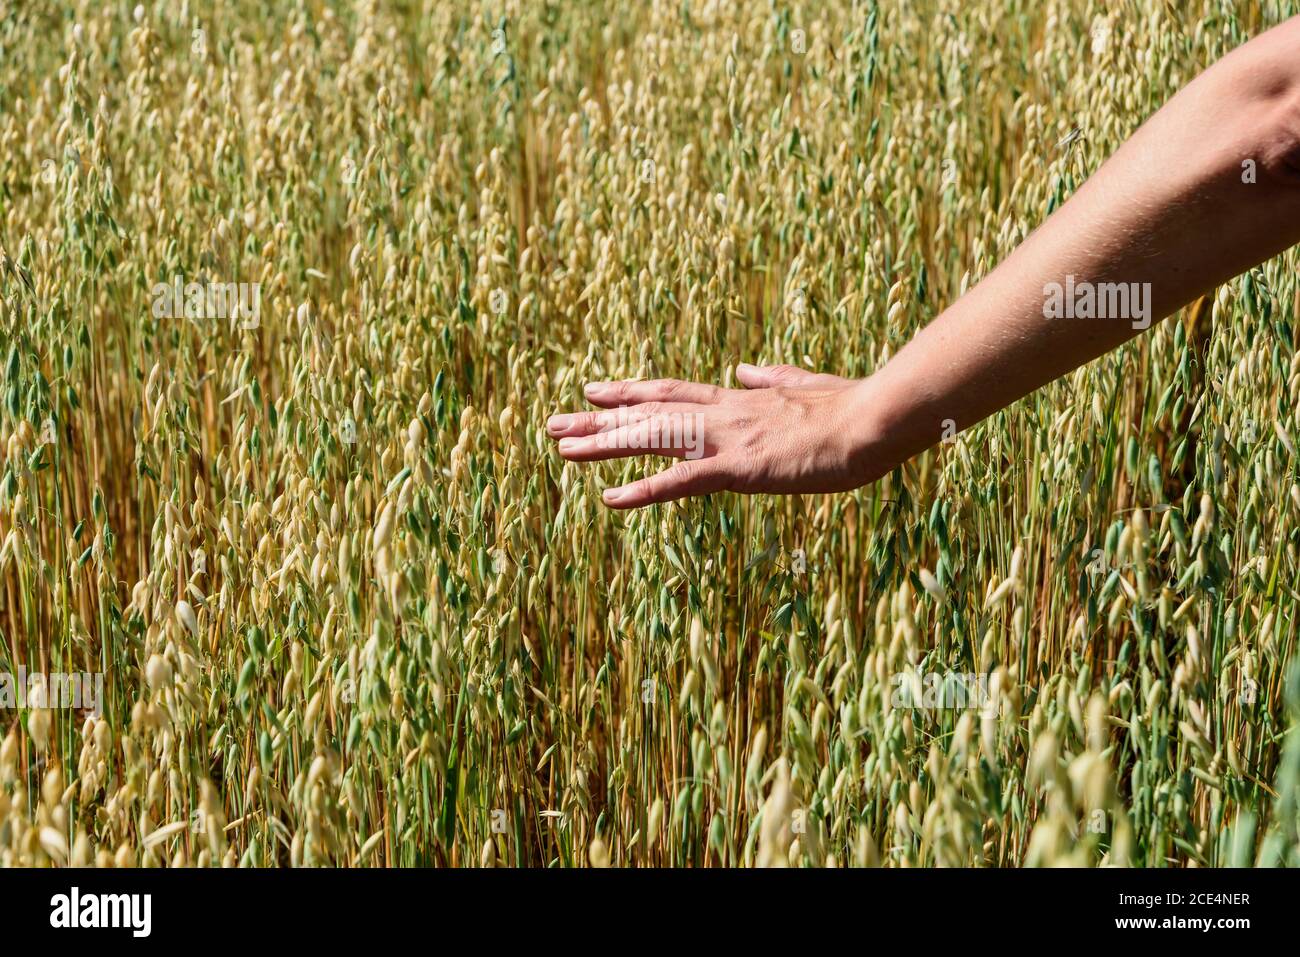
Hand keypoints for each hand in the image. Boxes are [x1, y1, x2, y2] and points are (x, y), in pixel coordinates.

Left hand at [545, 363, 884, 508]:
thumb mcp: (805, 385)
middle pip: (648, 413)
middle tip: (552, 424)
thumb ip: (770, 377)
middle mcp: (722, 413)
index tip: (593, 392)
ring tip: (561, 449)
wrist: (875, 419)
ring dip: (604, 445)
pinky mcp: (741, 467)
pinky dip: (642, 489)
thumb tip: (742, 369)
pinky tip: (609, 498)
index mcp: (737, 400)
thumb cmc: (852, 407)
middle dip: (598, 420)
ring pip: (652, 439)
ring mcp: (728, 439)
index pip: (670, 393)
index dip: (628, 393)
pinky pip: (681, 480)